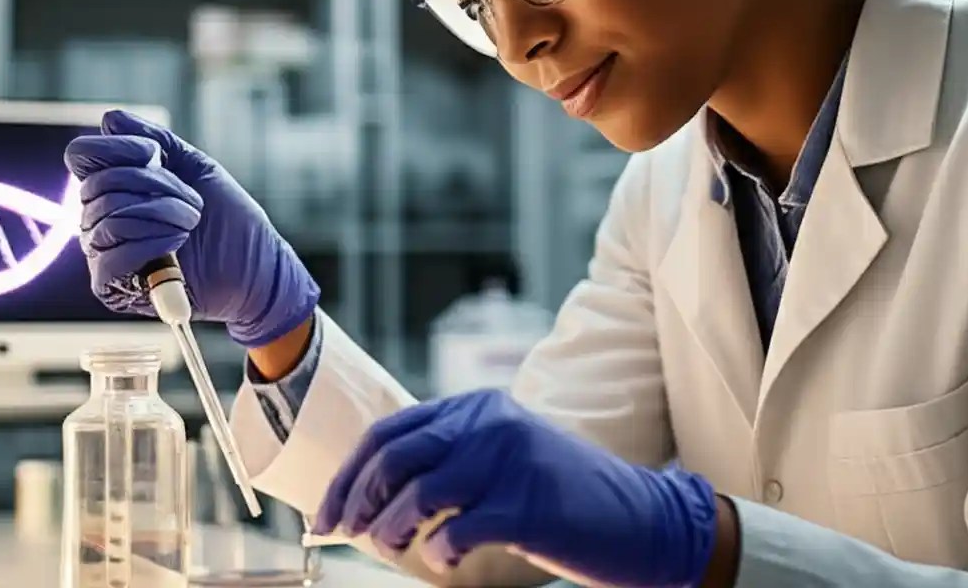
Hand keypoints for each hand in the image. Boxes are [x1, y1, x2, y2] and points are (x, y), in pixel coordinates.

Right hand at [63, 110, 318, 346]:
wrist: (255, 267)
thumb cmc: (229, 220)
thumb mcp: (196, 168)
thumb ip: (156, 140)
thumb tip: (111, 119)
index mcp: (117, 185)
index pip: (81, 157)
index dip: (114, 149)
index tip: (154, 154)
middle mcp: (101, 216)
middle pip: (96, 185)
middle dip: (153, 186)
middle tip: (194, 202)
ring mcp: (104, 252)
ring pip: (106, 219)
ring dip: (159, 215)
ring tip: (191, 223)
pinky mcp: (111, 287)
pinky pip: (109, 258)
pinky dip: (147, 245)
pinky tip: (176, 244)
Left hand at [312, 389, 718, 587]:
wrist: (640, 518)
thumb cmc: (559, 496)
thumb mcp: (501, 457)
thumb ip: (447, 459)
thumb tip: (368, 498)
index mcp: (475, 408)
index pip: (389, 433)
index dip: (348, 475)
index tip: (326, 512)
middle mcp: (488, 423)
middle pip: (394, 457)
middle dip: (355, 500)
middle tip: (343, 533)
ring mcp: (510, 460)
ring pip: (419, 493)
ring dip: (391, 528)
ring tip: (391, 548)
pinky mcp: (528, 504)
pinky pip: (458, 530)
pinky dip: (439, 551)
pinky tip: (444, 559)